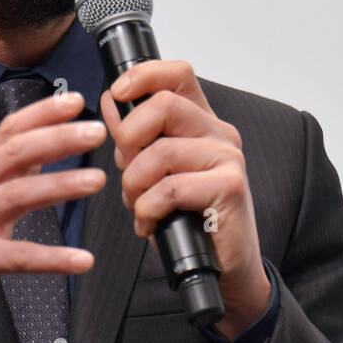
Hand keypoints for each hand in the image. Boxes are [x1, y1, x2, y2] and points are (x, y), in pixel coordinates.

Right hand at [0, 90, 107, 342]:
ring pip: (17, 194)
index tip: (77, 100)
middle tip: (97, 131)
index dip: (43, 113)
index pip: (9, 131)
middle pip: (14, 152)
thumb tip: (45, 147)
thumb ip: (9, 178)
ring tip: (98, 180)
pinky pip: (17, 256)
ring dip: (60, 184)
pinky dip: (53, 257)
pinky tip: (82, 260)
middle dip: (58, 137)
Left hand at [102, 60, 270, 341]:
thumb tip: (113, 103)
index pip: (177, 74)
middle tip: (126, 169)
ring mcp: (228, 158)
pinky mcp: (229, 187)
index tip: (117, 94)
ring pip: (160, 152)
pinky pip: (170, 189)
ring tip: (139, 206)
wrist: (224, 268)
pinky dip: (148, 210)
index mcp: (201, 122)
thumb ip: (137, 138)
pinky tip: (150, 224)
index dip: (143, 75)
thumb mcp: (155, 172)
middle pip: (163, 105)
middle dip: (128, 138)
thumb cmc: (189, 219)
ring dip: (135, 184)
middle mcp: (219, 133)